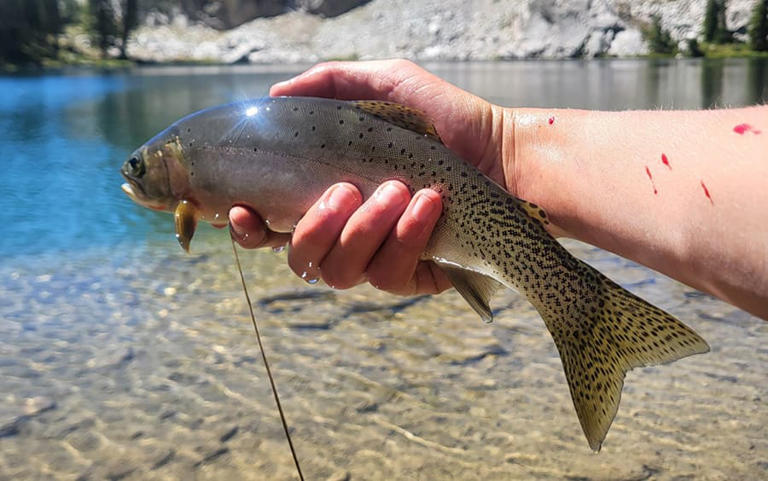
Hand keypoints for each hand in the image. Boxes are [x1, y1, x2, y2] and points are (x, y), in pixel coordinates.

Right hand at [230, 59, 509, 294]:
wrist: (504, 154)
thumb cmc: (445, 120)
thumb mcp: (390, 86)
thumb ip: (332, 84)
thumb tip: (274, 96)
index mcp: (328, 197)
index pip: (272, 226)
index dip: (249, 227)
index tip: (243, 210)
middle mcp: (346, 234)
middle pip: (300, 258)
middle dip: (315, 227)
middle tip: (345, 191)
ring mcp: (376, 259)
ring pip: (340, 271)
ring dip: (362, 232)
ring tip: (396, 192)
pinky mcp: (411, 277)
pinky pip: (388, 275)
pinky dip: (405, 239)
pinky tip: (428, 208)